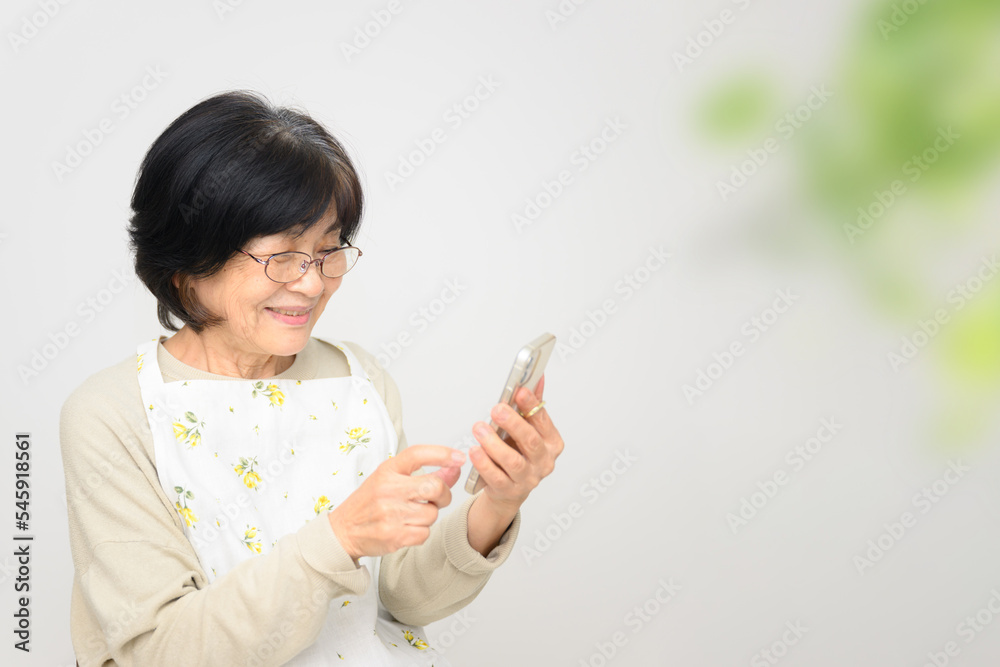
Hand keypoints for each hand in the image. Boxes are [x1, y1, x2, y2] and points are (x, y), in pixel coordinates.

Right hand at [327, 445, 464, 560]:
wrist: (343, 531)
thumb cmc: (369, 502)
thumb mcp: (391, 480)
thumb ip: (425, 474)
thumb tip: (455, 467)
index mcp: (387, 471)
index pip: (417, 454)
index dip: (442, 453)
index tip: (459, 457)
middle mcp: (388, 489)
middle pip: (435, 487)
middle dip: (443, 495)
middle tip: (437, 498)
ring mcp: (391, 513)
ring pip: (432, 513)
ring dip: (428, 516)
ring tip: (410, 515)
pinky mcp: (394, 535)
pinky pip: (425, 533)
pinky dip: (420, 532)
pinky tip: (406, 528)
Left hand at [469, 374, 562, 513]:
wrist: (510, 488)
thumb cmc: (519, 452)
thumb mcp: (527, 429)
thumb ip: (531, 404)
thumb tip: (537, 377)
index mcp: (552, 442)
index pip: (542, 421)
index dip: (531, 405)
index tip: (519, 391)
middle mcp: (544, 461)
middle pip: (530, 441)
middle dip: (513, 423)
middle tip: (497, 409)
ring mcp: (528, 479)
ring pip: (513, 461)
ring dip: (494, 444)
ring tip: (479, 428)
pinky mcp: (509, 490)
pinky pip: (496, 477)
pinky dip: (484, 464)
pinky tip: (474, 451)